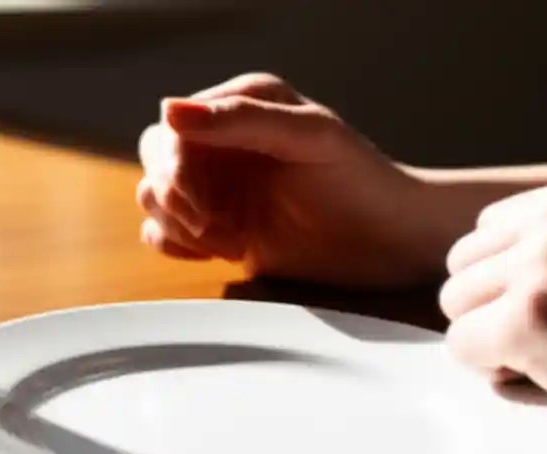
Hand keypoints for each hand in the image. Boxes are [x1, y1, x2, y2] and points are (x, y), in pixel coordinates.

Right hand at [136, 73, 442, 286]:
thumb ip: (241, 120)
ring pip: (154, 200)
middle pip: (154, 162)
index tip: (204, 204)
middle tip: (213, 227)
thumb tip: (169, 110)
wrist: (392, 241)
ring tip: (231, 242)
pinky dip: (181, 248)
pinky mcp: (218, 229)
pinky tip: (225, 252)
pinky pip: (164, 235)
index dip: (177, 168)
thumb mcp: (309, 137)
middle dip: (174, 199)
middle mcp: (222, 143)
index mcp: (240, 107)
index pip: (172, 129)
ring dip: (180, 227)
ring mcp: (217, 187)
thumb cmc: (361, 179)